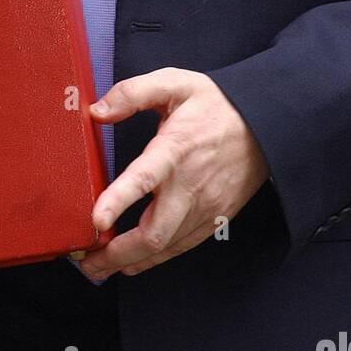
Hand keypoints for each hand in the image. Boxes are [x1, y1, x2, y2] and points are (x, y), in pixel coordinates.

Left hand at [78, 68, 269, 280]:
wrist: (265, 127)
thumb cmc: (216, 104)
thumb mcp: (175, 83)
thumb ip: (133, 93)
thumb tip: (97, 110)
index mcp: (175, 149)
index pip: (144, 178)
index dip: (119, 201)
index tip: (96, 220)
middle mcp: (189, 186)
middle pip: (153, 232)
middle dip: (116, 253)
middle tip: (85, 261)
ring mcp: (204, 207)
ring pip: (165, 247)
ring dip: (129, 261)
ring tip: (99, 268)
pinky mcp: (213, 219)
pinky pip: (180, 246)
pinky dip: (154, 259)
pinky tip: (132, 261)